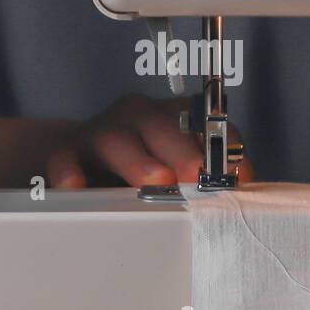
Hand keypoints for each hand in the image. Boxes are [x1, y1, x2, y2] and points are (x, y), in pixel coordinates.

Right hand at [45, 93, 253, 188]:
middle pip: (160, 125)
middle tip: (197, 174)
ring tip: (156, 182)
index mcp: (174, 118)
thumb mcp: (178, 171)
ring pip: (117, 139)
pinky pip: (65, 159)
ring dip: (139, 161)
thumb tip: (244, 192)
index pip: (208, 124)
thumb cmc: (140, 170)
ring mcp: (101, 132)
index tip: (239, 175)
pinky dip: (71, 172)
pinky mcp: (67, 153)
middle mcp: (138, 117)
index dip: (224, 147)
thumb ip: (210, 179)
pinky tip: (78, 187)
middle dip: (182, 151)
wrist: (80, 163)